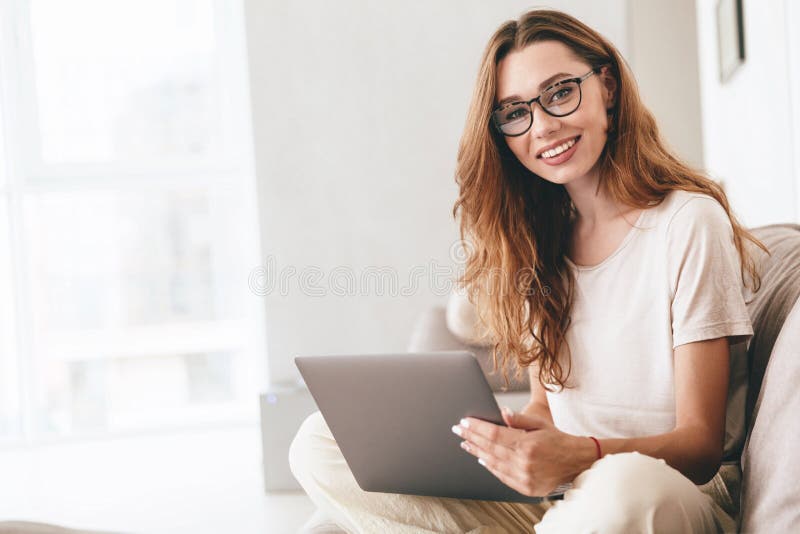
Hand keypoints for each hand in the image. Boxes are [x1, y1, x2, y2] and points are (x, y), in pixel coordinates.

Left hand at [452, 407, 592, 496]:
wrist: (576, 462)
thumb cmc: (557, 440)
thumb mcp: (540, 423)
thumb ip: (519, 419)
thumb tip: (502, 413)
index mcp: (527, 444)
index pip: (494, 434)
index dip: (476, 428)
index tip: (464, 422)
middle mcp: (524, 463)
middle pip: (490, 448)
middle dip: (471, 438)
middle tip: (458, 431)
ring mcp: (524, 477)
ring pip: (493, 463)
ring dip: (477, 453)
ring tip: (466, 444)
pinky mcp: (526, 488)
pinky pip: (502, 476)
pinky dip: (490, 467)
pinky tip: (481, 459)